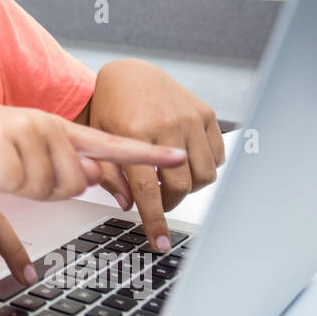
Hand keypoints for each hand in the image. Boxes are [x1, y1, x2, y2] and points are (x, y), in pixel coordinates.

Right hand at [0, 102, 189, 219]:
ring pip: (45, 186)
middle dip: (49, 192)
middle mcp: (47, 124)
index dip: (147, 154)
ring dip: (21, 189)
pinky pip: (14, 182)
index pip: (112, 144)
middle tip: (18, 176)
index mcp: (57, 128)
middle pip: (73, 183)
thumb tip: (89, 178)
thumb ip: (60, 165)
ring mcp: (24, 128)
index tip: (179, 157)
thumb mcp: (24, 154)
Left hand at [84, 59, 223, 249]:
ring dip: (189, 187)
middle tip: (158, 200)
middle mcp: (167, 124)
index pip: (147, 188)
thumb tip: (127, 205)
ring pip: (203, 175)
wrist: (130, 73)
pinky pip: (217, 156)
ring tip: (171, 181)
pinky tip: (186, 164)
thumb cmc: (110, 107)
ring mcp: (190, 118)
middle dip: (170, 202)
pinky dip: (204, 168)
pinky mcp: (206, 114)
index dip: (154, 219)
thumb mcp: (99, 138)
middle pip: (180, 186)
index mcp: (134, 131)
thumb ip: (110, 173)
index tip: (160, 242)